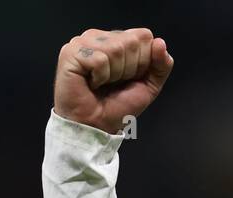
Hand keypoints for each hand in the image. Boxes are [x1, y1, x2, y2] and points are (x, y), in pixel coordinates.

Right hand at [53, 27, 173, 134]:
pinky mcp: (71, 52)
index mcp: (117, 40)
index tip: (129, 79)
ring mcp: (83, 42)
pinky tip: (91, 83)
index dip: (143, 62)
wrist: (97, 126)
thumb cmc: (117, 107)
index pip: (143, 36)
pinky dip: (101, 77)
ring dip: (115, 74)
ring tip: (102, 84)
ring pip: (116, 48)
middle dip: (129, 70)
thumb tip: (161, 43)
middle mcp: (99, 36)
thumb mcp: (148, 87)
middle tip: (114, 84)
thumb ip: (160, 66)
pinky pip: (100, 59)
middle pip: (131, 41)